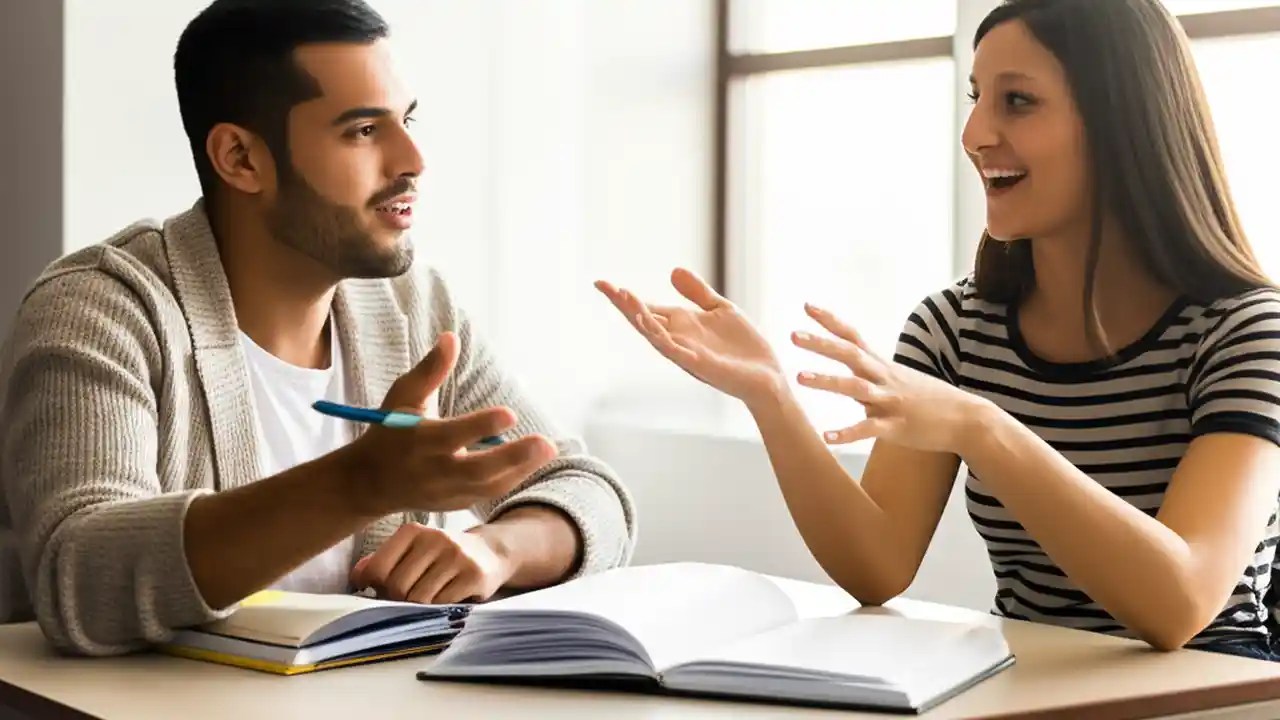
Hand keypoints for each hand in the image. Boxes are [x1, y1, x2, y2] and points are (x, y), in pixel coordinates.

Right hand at [339, 332, 557, 515]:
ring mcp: (444, 492)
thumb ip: (430, 369)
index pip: (453, 435)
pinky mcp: (452, 504)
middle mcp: (432, 470)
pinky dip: (510, 480)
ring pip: (485, 487)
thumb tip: (452, 336)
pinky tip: (532, 462)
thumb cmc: (390, 431)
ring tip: (547, 450)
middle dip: (513, 457)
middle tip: (545, 443)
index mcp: (419, 440)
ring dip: (520, 470)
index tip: (510, 414)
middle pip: (476, 470)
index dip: (481, 426)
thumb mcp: (404, 396)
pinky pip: (485, 495)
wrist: (370, 482)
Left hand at [350, 523, 511, 603]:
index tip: (379, 592)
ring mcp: (456, 556)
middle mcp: (434, 539)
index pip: (378, 569)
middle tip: (405, 602)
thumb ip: (384, 560)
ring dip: (419, 608)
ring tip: (426, 602)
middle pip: (397, 587)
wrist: (490, 551)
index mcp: (413, 531)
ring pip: (419, 598)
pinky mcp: (474, 575)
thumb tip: (356, 577)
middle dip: (397, 601)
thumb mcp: (414, 550)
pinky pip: (443, 604)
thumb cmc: (442, 555)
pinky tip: (445, 601)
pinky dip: (439, 610)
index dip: (374, 588)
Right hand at [595, 269, 785, 406]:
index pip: (647, 308)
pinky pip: (673, 348)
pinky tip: (646, 320)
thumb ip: (697, 292)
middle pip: (643, 319)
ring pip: (653, 333)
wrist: (768, 376)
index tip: (602, 283)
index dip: (626, 297)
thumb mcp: (721, 309)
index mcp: (682, 325)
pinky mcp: (698, 363)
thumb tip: (672, 271)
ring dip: (636, 315)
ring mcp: (686, 352)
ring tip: (621, 296)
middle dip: (623, 303)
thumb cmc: (745, 347)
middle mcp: (678, 338)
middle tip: (602, 285)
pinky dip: (658, 335)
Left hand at [793, 304, 983, 453]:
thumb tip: (851, 374)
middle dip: (821, 344)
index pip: (853, 337)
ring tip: (799, 377)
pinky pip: (868, 428)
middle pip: (850, 355)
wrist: (968, 419)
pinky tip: (827, 437)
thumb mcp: (899, 380)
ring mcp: (890, 401)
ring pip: (855, 387)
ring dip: (827, 381)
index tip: (807, 306)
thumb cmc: (931, 400)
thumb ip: (872, 376)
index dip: (831, 321)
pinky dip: (847, 433)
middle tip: (793, 334)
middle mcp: (884, 378)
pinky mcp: (896, 427)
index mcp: (883, 366)